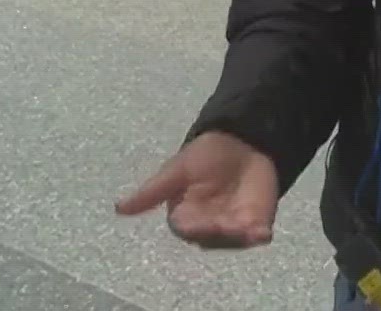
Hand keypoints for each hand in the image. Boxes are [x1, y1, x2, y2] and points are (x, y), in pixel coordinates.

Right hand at [117, 131, 278, 249]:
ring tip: (246, 229)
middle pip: (210, 237)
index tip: (196, 224)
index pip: (185, 228)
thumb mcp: (177, 169)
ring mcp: (233, 227)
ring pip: (233, 240)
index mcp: (185, 216)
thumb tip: (117, 208)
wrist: (242, 141)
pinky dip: (259, 236)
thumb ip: (152, 191)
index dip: (192, 227)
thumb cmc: (205, 156)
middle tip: (226, 225)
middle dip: (217, 232)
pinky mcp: (256, 223)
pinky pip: (256, 235)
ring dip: (239, 237)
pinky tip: (262, 233)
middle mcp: (208, 226)